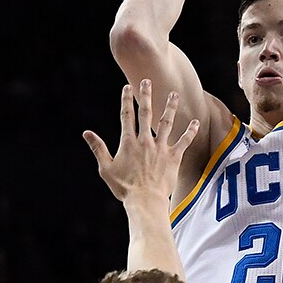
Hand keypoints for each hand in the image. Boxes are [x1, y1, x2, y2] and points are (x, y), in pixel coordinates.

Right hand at [83, 80, 198, 202]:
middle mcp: (145, 141)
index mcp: (128, 142)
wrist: (145, 200)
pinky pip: (184, 141)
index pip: (126, 116)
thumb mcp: (106, 168)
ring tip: (174, 94)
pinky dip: (190, 131)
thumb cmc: (124, 187)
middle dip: (146, 96)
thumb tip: (86, 133)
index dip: (126, 100)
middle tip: (147, 81)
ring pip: (167, 122)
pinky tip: (196, 122)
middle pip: (146, 113)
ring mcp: (160, 148)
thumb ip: (98, 148)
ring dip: (170, 107)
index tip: (127, 87)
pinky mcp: (173, 157)